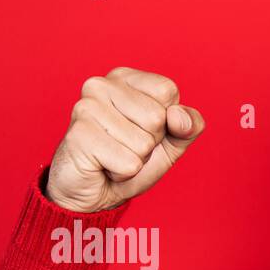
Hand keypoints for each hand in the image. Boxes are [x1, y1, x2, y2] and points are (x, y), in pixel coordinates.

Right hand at [45, 67, 205, 212]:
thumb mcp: (171, 142)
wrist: (95, 191)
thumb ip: (190, 125)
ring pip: (143, 143)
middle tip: (126, 147)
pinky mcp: (79, 135)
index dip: (167, 120)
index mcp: (124, 77)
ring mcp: (86, 107)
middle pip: (157, 118)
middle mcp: (100, 84)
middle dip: (150, 143)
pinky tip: (104, 167)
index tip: (143, 129)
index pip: (168, 91)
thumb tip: (179, 117)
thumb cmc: (131, 160)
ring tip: (114, 157)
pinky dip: (123, 174)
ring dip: (136, 160)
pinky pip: (129, 164)